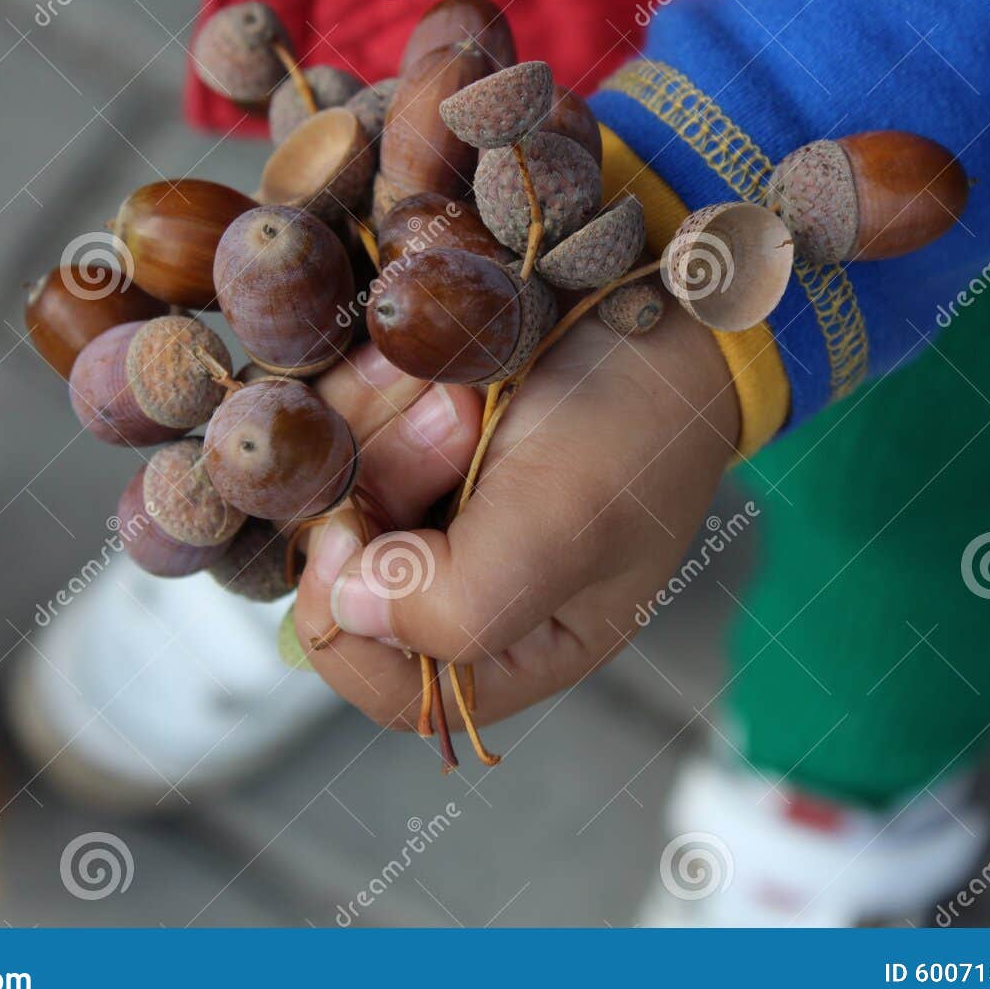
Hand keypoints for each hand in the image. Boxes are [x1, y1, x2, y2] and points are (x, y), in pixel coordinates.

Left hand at [292, 301, 738, 732]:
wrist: (659, 294)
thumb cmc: (639, 424)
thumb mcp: (566, 525)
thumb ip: (460, 602)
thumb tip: (347, 609)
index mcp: (521, 644)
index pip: (397, 694)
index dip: (347, 629)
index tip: (348, 536)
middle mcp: (461, 583)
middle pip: (343, 573)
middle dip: (383, 481)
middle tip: (455, 418)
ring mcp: (425, 503)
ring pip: (330, 488)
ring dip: (380, 419)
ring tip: (456, 384)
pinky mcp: (401, 433)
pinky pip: (333, 424)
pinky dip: (368, 383)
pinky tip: (422, 360)